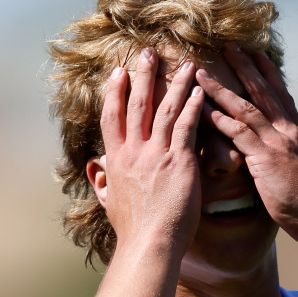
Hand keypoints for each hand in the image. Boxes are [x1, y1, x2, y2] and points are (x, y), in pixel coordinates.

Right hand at [98, 47, 206, 257]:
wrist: (149, 244)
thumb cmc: (133, 231)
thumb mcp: (110, 203)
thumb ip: (104, 184)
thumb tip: (96, 174)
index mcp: (116, 160)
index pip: (112, 117)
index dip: (114, 92)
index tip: (118, 72)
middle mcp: (133, 152)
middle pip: (136, 104)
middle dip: (142, 76)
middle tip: (148, 52)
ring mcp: (155, 155)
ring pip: (164, 109)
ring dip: (175, 84)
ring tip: (185, 63)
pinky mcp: (179, 161)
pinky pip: (186, 126)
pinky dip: (193, 106)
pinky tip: (201, 90)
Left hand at [196, 46, 297, 247]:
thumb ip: (287, 151)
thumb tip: (276, 147)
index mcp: (297, 132)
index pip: (281, 94)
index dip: (269, 72)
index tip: (257, 53)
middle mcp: (288, 131)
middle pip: (263, 91)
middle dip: (244, 67)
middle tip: (228, 46)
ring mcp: (277, 143)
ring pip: (245, 107)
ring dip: (221, 89)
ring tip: (202, 74)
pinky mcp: (265, 159)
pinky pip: (238, 133)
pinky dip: (219, 119)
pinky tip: (202, 109)